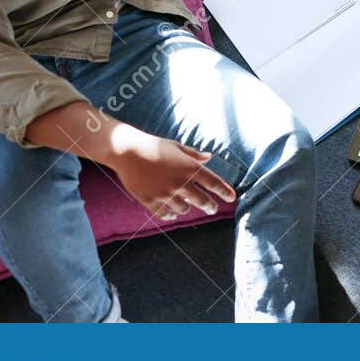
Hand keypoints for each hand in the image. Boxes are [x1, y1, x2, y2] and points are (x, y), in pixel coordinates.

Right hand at [107, 132, 235, 220]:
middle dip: (209, 206)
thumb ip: (194, 155)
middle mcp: (180, 183)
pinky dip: (171, 214)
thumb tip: (209, 157)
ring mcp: (165, 193)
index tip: (232, 198)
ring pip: (184, 209)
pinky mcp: (150, 200)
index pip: (214, 183)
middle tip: (212, 208)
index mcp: (189, 168)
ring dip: (188, 208)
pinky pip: (165, 214)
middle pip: (202, 200)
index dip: (225, 192)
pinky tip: (173, 213)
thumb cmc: (154, 145)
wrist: (127, 151)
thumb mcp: (177, 147)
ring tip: (188, 207)